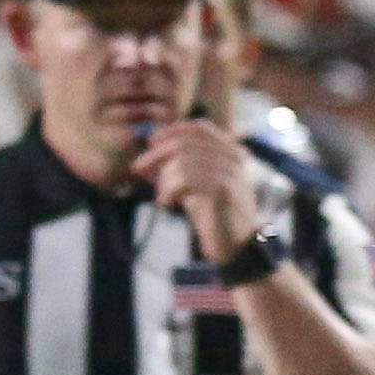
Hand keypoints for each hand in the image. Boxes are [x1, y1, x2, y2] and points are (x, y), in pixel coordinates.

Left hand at [137, 119, 264, 263]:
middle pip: (186, 143)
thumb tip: (148, 156)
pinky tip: (166, 202)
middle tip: (137, 168)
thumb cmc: (214, 216)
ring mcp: (230, 173)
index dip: (173, 131)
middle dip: (156, 155)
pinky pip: (185, 180)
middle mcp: (234, 158)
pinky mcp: (222, 190)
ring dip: (164, 179)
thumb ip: (178, 168)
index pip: (200, 128)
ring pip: (183, 162)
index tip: (152, 142)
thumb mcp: (195, 186)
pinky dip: (168, 190)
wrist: (236, 247)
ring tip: (162, 196)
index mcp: (232, 152)